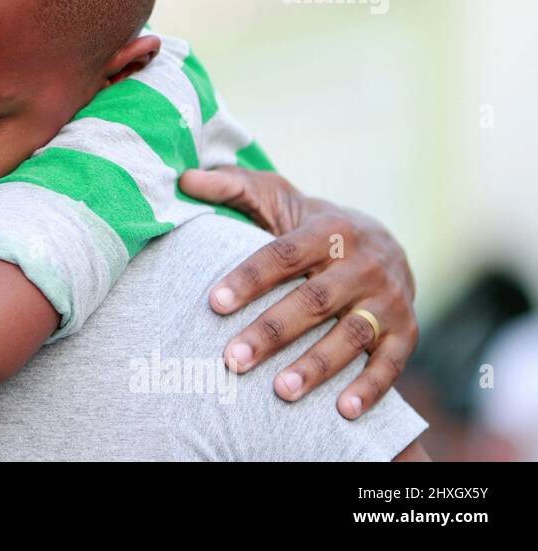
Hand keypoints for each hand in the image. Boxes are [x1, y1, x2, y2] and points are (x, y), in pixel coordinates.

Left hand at [180, 166, 417, 419]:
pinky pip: (390, 364)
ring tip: (280, 392)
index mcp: (328, 229)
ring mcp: (387, 299)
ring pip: (350, 335)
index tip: (214, 304)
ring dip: (316, 366)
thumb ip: (231, 188)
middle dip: (272, 332)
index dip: (248, 279)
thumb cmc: (307, 226)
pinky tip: (340, 410)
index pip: (283, 255)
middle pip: (314, 300)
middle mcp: (363, 263)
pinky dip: (369, 389)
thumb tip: (184, 179)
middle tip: (232, 360)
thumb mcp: (275, 198)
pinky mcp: (406, 332)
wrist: (381, 243)